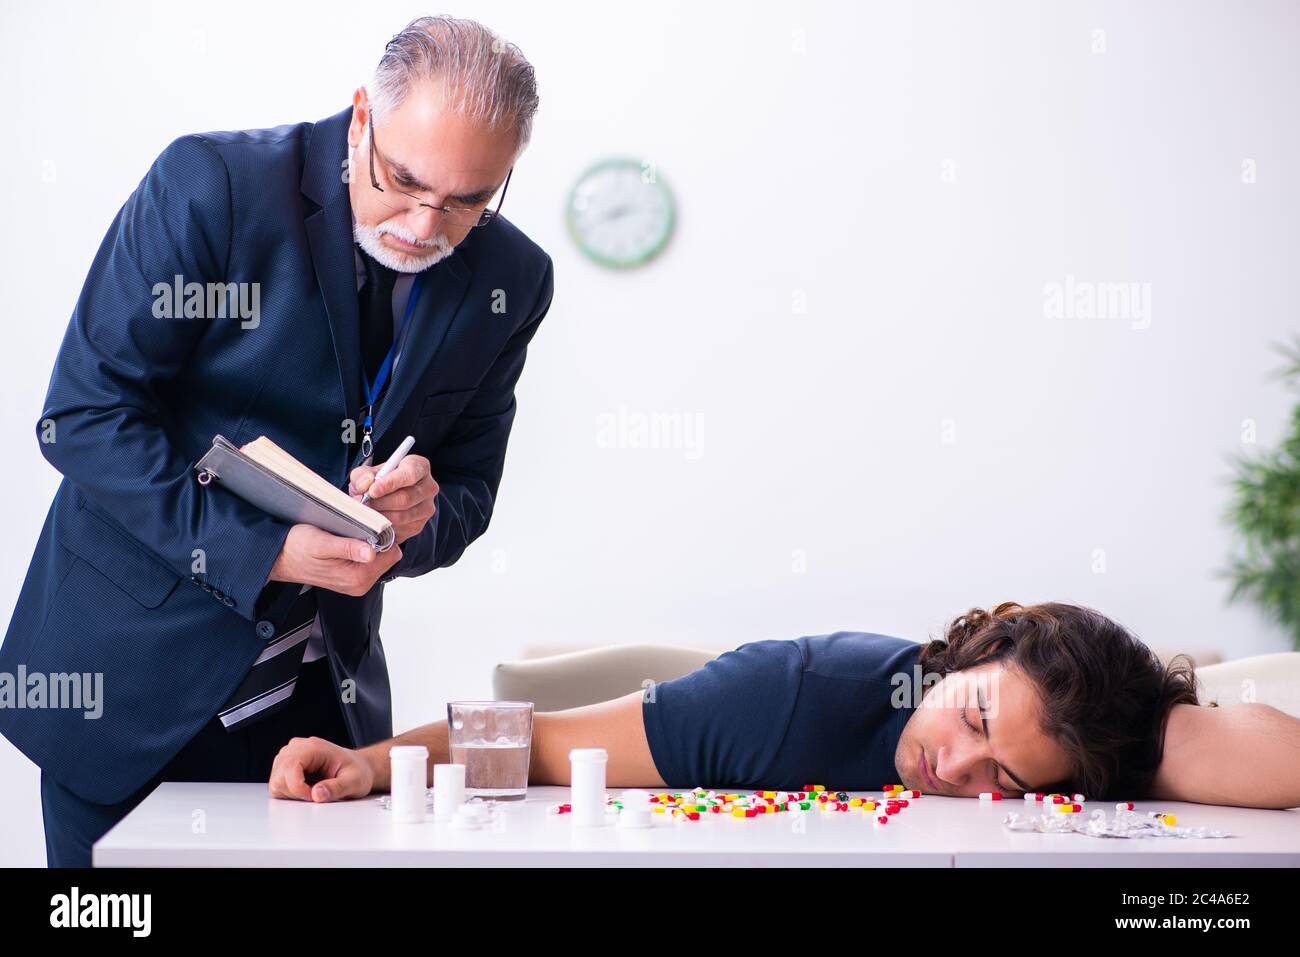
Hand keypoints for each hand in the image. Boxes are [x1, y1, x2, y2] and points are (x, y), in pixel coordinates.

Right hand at [267, 524, 401, 595]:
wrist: (277, 558)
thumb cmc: (295, 548)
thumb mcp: (320, 543)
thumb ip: (348, 548)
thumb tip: (372, 553)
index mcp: (356, 578)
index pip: (391, 553)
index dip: (384, 535)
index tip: (370, 522)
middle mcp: (359, 583)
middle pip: (388, 555)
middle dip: (377, 538)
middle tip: (358, 524)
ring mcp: (356, 581)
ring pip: (379, 556)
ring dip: (369, 541)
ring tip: (350, 531)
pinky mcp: (351, 576)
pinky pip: (368, 558)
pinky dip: (362, 546)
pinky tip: (347, 538)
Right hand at [269, 736, 375, 801]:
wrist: (359, 767)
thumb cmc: (357, 771)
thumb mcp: (355, 782)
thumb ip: (337, 788)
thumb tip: (316, 794)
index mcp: (315, 747)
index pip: (290, 765)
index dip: (297, 787)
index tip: (312, 797)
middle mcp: (298, 748)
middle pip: (279, 776)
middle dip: (295, 792)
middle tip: (316, 794)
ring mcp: (290, 756)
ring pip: (276, 782)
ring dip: (292, 793)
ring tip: (313, 789)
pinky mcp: (286, 766)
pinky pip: (277, 784)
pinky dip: (290, 792)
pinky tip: (306, 789)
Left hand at [349, 454, 438, 544]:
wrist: (384, 497)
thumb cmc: (378, 481)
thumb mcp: (368, 472)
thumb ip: (362, 475)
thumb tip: (365, 485)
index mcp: (419, 467)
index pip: (410, 474)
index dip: (390, 483)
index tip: (372, 491)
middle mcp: (428, 487)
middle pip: (405, 498)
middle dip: (381, 503)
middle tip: (364, 504)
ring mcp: (426, 508)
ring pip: (402, 516)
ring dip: (380, 516)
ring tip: (367, 512)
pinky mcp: (419, 525)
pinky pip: (400, 530)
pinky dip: (384, 528)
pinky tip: (375, 521)